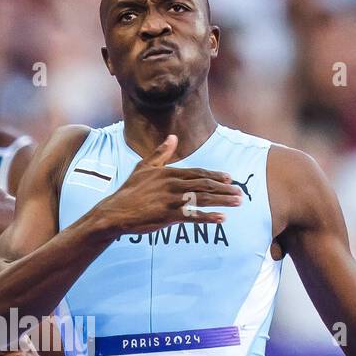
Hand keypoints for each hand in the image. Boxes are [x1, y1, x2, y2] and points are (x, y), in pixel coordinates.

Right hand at [94, 134, 242, 236]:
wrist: (115, 212)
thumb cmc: (129, 190)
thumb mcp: (144, 167)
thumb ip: (161, 153)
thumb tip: (172, 137)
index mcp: (168, 172)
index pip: (198, 172)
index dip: (215, 175)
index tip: (229, 178)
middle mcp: (172, 184)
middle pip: (205, 184)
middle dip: (224, 188)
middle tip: (240, 192)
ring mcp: (171, 200)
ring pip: (203, 198)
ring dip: (223, 200)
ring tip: (238, 203)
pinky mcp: (168, 216)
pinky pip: (193, 216)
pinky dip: (209, 216)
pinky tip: (222, 218)